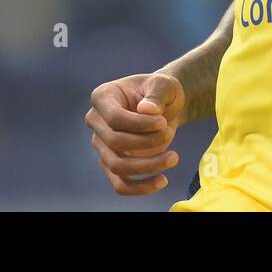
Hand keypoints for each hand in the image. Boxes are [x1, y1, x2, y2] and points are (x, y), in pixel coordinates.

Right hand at [85, 71, 185, 195]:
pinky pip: (120, 184)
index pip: (114, 118)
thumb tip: (147, 110)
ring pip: (118, 166)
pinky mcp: (112, 163)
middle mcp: (96, 122)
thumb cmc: (161, 91)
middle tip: (170, 133)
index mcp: (103, 97)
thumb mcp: (163, 84)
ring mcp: (102, 145)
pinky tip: (162, 180)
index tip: (163, 122)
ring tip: (174, 157)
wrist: (166, 106)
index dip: (140, 124)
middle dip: (147, 143)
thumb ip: (156, 94)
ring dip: (148, 166)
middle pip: (115, 142)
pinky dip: (140, 187)